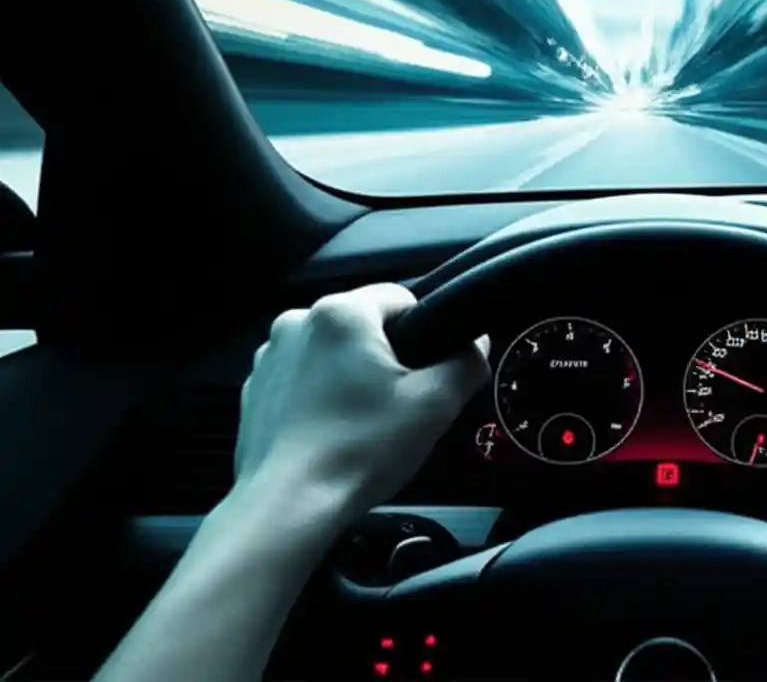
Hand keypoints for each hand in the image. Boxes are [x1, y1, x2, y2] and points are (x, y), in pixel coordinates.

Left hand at [236, 283, 489, 518]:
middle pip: (363, 326)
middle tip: (400, 404)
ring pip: (331, 354)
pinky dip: (319, 398)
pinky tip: (332, 433)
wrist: (291, 505)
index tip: (428, 374)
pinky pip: (301, 381)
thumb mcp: (435, 404)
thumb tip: (477, 344)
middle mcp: (296, 322)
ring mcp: (268, 358)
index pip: (401, 298)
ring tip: (363, 423)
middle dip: (385, 357)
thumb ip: (467, 362)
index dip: (425, 333)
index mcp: (340, 312)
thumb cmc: (361, 449)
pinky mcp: (252, 391)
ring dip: (350, 376)